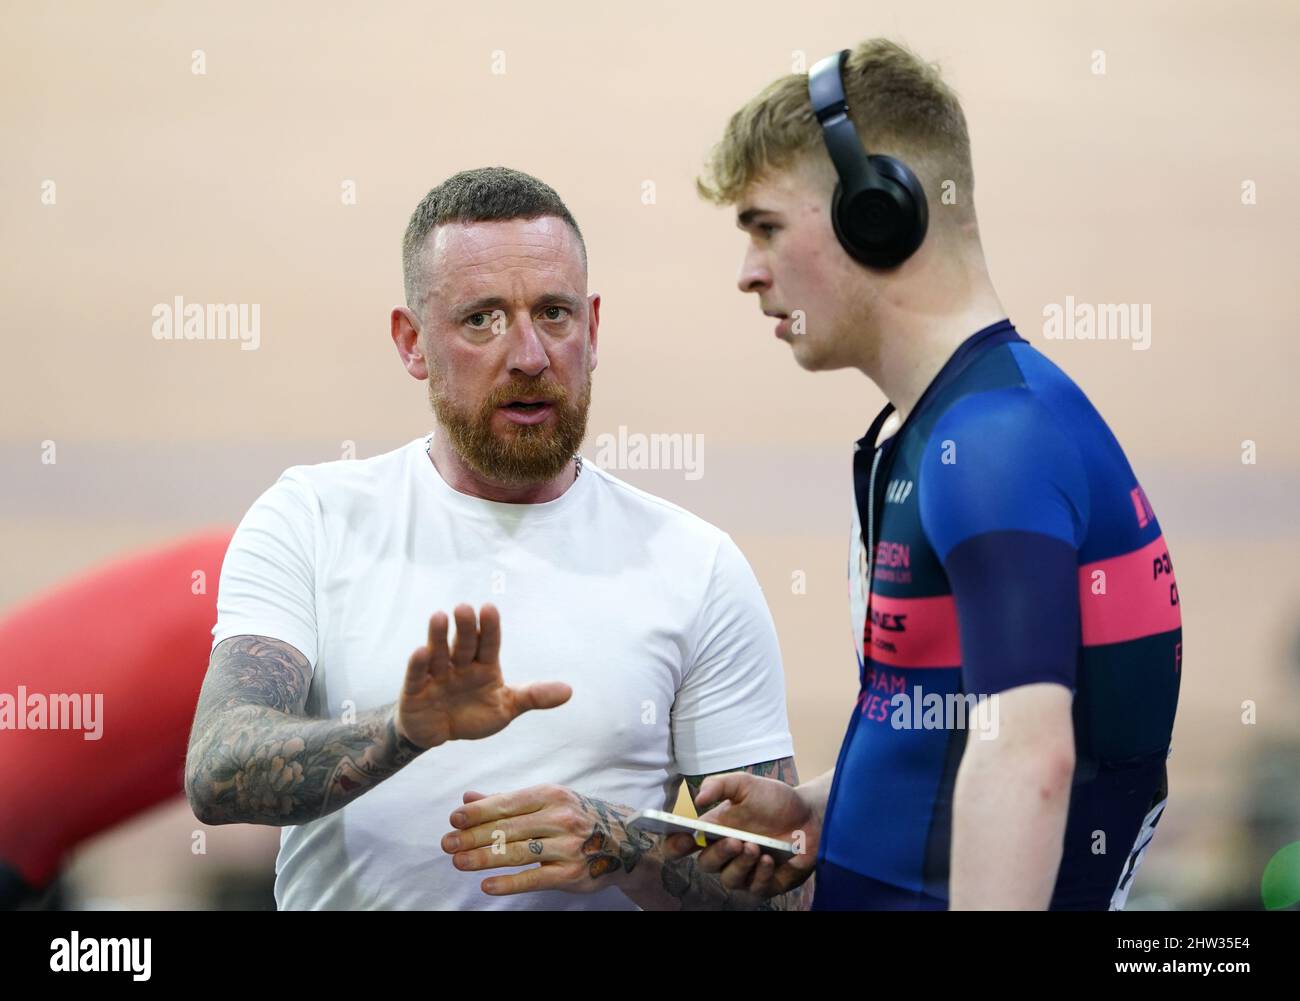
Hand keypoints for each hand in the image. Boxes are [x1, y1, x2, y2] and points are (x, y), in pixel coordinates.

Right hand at [396, 603, 571, 749]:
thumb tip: (570, 691)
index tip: (490, 608)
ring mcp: (437, 676)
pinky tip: (421, 650)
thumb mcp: (506, 708)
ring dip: (438, 636)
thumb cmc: (473, 714)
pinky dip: (418, 664)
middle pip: (464, 644)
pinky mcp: (415, 690)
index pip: (489, 644)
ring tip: (440, 616)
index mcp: (484, 666)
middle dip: (466, 628)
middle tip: (465, 608)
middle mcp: (460, 665)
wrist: (438, 732)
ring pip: (439, 653)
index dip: (490, 628)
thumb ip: (533, 697)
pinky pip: (416, 675)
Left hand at [440, 785, 651, 895]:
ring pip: (518, 853)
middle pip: (509, 829)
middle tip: (448, 844)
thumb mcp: (546, 801)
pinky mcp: (570, 873)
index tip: (454, 819)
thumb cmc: (576, 817)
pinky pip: (534, 878)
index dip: (479, 812)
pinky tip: (487, 885)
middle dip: (474, 837)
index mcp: (552, 795)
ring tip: (459, 862)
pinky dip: (509, 882)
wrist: (624, 842)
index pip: (508, 803)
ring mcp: (567, 846)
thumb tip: (468, 799)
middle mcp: (560, 818)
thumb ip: (506, 801)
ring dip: (484, 859)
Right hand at [662, 772, 818, 897]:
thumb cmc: (774, 801)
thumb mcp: (746, 784)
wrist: (810, 814)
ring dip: (740, 865)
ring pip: (729, 880)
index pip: (683, 845)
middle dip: (718, 853)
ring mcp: (745, 872)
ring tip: (755, 848)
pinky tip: (769, 859)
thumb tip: (697, 799)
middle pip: (705, 864)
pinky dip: (760, 874)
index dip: (675, 845)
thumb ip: (720, 785)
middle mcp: (725, 855)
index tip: (682, 837)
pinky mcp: (765, 884)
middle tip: (735, 841)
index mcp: (714, 831)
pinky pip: (755, 888)